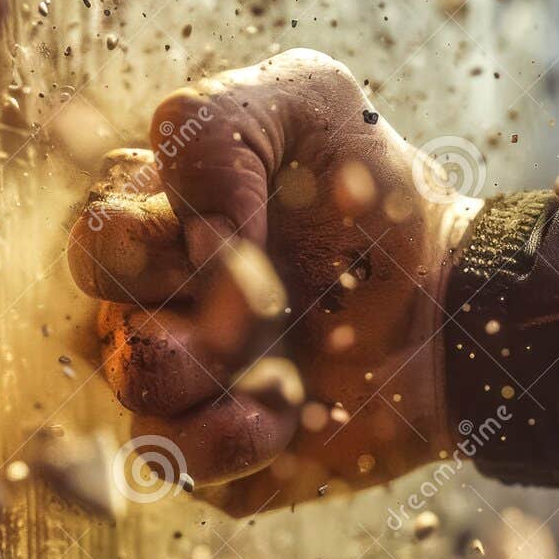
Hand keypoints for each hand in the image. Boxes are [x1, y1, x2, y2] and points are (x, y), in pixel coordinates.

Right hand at [67, 49, 481, 513]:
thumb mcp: (313, 103)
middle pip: (102, 303)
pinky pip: (174, 455)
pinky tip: (291, 410)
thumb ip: (217, 122)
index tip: (252, 227)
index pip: (101, 230)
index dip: (164, 231)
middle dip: (197, 296)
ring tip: (292, 352)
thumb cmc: (380, 201)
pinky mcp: (208, 447)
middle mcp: (154, 298)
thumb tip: (189, 228)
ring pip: (137, 379)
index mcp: (158, 216)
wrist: (457, 307)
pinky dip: (238, 433)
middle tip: (272, 295)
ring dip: (226, 362)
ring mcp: (180, 376)